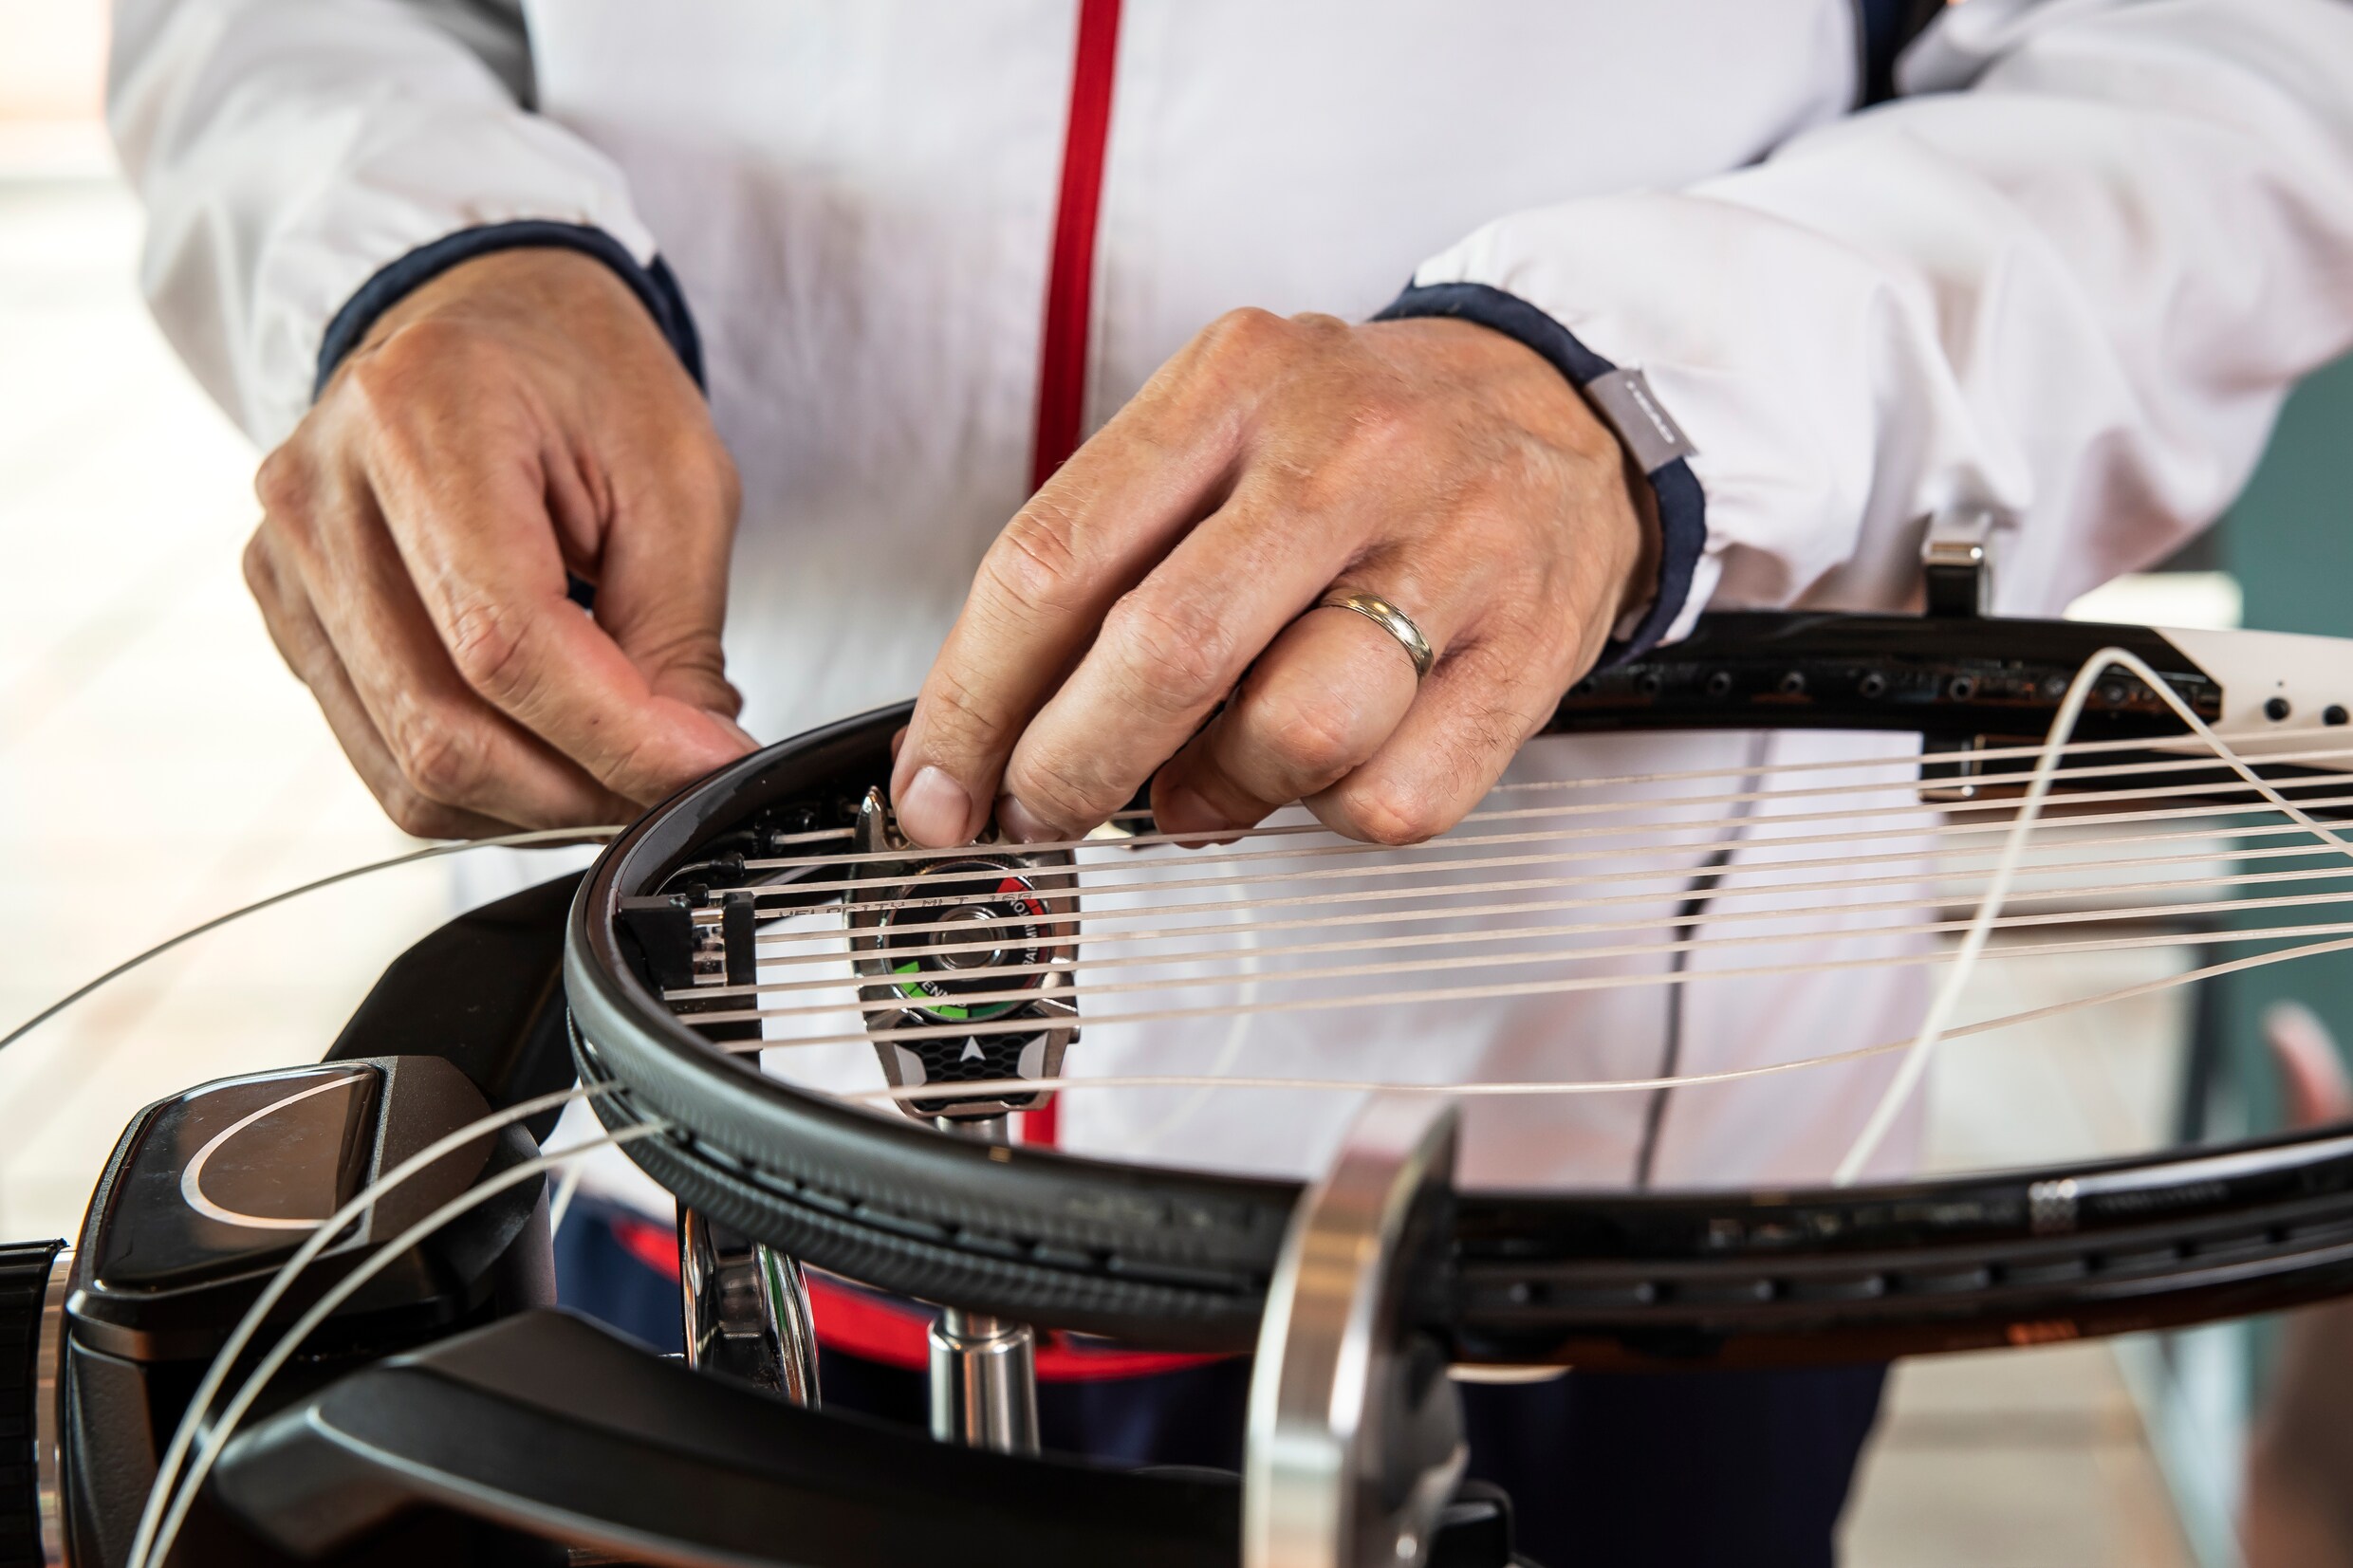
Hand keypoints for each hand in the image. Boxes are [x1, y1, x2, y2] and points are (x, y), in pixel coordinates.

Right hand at [244, 247, 754, 837]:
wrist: (489, 320)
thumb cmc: (587, 380)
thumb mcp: (680, 479)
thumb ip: (677, 635)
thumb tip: (683, 770)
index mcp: (418, 420)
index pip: (506, 643)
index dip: (618, 736)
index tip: (709, 769)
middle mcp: (320, 495)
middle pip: (444, 727)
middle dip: (584, 787)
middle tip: (678, 777)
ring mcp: (286, 562)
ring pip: (410, 770)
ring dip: (538, 800)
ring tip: (623, 756)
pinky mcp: (288, 615)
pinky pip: (385, 755)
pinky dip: (487, 780)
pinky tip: (555, 738)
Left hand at [892, 309, 1655, 848]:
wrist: (1562, 409)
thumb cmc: (1356, 444)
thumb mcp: (1221, 432)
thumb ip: (1114, 557)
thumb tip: (997, 737)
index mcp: (1233, 385)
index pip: (1054, 560)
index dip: (970, 702)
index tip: (932, 790)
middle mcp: (1344, 452)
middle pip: (1164, 653)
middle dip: (1068, 771)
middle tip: (1040, 815)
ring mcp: (1450, 549)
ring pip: (1293, 733)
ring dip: (1217, 795)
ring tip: (1208, 779)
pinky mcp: (1530, 648)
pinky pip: (1394, 799)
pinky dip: (1332, 815)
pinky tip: (1327, 766)